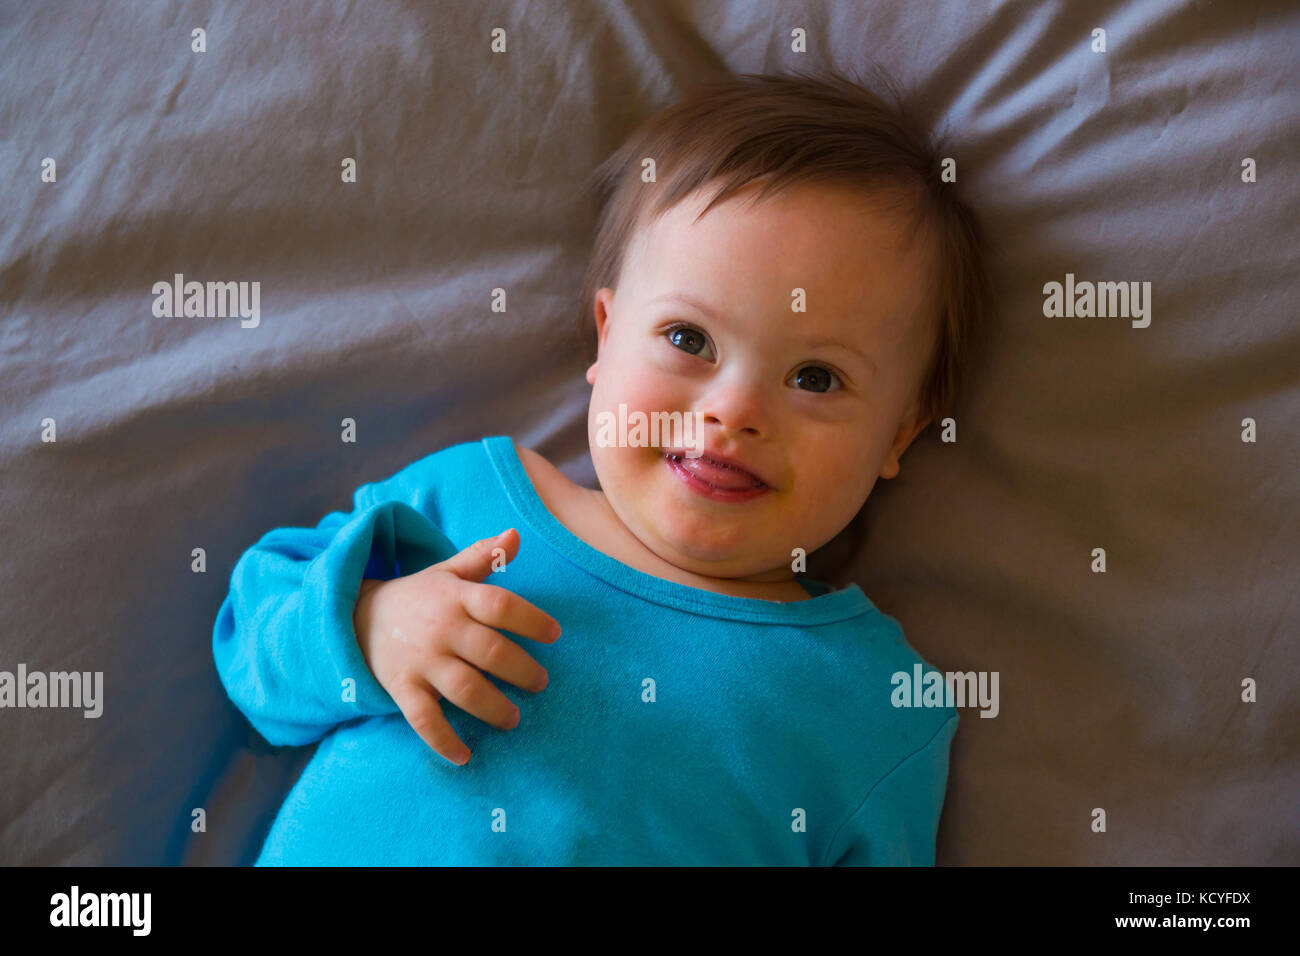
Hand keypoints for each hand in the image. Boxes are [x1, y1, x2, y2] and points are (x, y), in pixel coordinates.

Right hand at [352, 528, 558, 764]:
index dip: (531, 619)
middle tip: (541, 684)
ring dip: (493, 708)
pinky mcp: (402, 688)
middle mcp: (441, 629)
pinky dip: (444, 741)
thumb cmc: (418, 595)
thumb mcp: (447, 572)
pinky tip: (465, 756)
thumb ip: (483, 556)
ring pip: (464, 689)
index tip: (555, 635)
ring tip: (513, 719)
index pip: (500, 605)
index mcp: (456, 598)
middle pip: (490, 652)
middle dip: (522, 671)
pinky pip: (424, 719)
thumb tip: (515, 535)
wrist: (356, 616)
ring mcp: (421, 661)